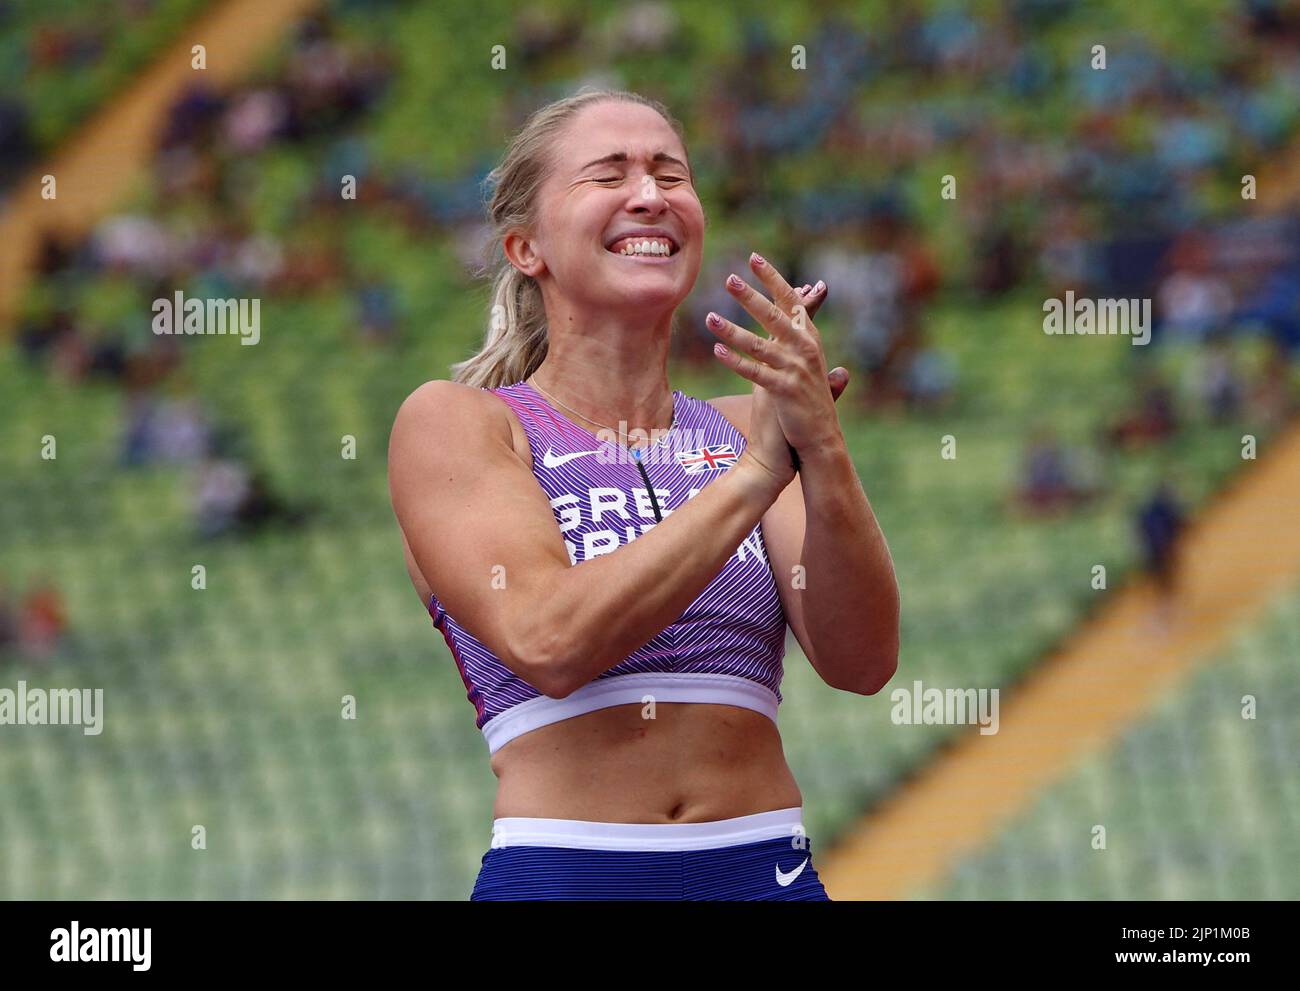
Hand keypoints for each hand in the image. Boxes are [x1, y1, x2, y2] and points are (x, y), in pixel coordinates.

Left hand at [707, 253, 845, 451]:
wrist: (818, 438)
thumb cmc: (806, 399)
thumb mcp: (802, 362)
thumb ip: (791, 337)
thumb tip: (781, 313)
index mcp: (809, 338)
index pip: (790, 300)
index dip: (772, 278)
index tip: (754, 258)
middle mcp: (806, 349)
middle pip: (774, 316)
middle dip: (750, 297)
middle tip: (729, 279)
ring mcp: (796, 370)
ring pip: (759, 344)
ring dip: (732, 330)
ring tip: (709, 318)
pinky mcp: (784, 391)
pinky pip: (755, 372)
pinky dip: (735, 362)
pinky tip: (716, 351)